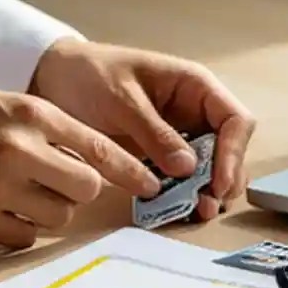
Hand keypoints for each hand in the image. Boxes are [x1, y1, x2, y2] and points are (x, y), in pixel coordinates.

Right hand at [0, 87, 159, 247]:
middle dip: (79, 191)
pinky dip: (19, 228)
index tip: (152, 185)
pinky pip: (25, 237)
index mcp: (32, 115)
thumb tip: (93, 162)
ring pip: (60, 215)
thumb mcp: (4, 103)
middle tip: (55, 184)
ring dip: (49, 209)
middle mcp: (20, 150)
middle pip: (86, 188)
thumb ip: (49, 128)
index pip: (99, 148)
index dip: (130, 171)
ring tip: (18, 192)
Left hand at [29, 39, 254, 220]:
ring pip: (210, 165)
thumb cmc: (89, 74)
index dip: (233, 152)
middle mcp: (195, 110)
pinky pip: (182, 176)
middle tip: (209, 205)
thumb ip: (155, 133)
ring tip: (198, 213)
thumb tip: (189, 167)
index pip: (235, 120)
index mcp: (195, 86)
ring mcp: (180, 133)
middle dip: (224, 177)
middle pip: (228, 147)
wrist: (52, 77)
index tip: (217, 181)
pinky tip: (178, 209)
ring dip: (208, 190)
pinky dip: (183, 193)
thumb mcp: (121, 100)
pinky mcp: (160, 153)